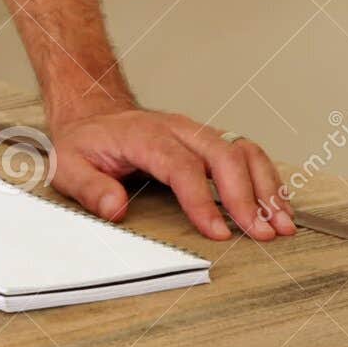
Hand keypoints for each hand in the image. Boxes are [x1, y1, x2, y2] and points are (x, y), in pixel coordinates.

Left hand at [48, 105, 294, 240]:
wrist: (92, 114)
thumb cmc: (84, 143)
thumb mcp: (67, 166)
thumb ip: (90, 188)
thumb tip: (116, 209)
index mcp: (144, 135)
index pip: (181, 166)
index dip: (202, 200)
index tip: (216, 231)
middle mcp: (178, 129)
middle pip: (223, 155)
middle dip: (246, 197)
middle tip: (261, 232)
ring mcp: (197, 132)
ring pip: (243, 150)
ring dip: (267, 187)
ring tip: (280, 224)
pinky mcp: (209, 140)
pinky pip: (247, 153)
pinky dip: (267, 179)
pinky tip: (277, 206)